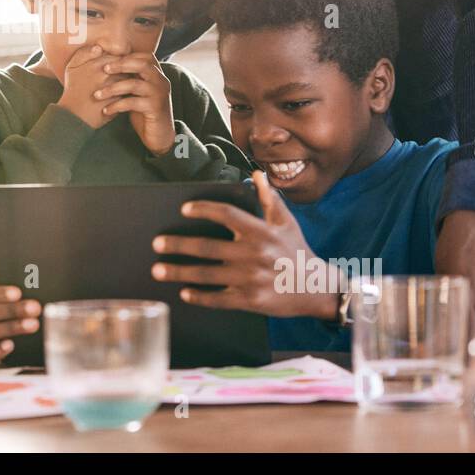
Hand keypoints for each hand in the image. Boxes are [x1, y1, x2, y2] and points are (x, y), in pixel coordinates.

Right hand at [0, 284, 40, 365]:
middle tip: (35, 308)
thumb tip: (49, 265)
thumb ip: (37, 284)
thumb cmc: (36, 306)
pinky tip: (10, 346)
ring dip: (8, 328)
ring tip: (33, 325)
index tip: (18, 293)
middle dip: (10, 310)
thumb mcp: (36, 294)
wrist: (45, 337)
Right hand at [55, 44, 124, 129]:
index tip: (118, 67)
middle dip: (126, 71)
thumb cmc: (73, 89)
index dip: (119, 61)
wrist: (73, 114)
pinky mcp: (116, 101)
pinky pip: (128, 93)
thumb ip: (84, 54)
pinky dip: (128, 93)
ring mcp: (111, 88)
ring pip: (128, 80)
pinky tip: (125, 95)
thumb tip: (99, 47)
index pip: (117, 56)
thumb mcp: (72, 67)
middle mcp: (104, 74)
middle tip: (126, 75)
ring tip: (126, 85)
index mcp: (95, 64)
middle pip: (125, 67)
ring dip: (128, 81)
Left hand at [99, 53, 175, 155]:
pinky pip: (132, 103)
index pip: (145, 56)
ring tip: (97, 94)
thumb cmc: (144, 111)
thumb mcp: (137, 92)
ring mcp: (159, 94)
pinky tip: (106, 110)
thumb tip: (106, 65)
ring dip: (112, 88)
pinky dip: (116, 105)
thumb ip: (129, 78)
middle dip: (121, 64)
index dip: (126, 56)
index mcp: (157, 74)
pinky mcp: (155, 109)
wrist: (159, 135)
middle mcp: (161, 81)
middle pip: (143, 64)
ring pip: (134, 84)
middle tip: (104, 69)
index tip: (108, 59)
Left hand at [150, 170, 338, 318]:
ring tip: (158, 269)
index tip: (184, 209)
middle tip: (157, 243)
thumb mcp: (286, 222)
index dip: (204, 209)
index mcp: (260, 231)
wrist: (317, 289)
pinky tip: (184, 293)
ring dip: (179, 272)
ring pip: (206, 274)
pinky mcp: (250, 300)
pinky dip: (199, 296)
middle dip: (178, 245)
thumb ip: (269, 198)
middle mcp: (253, 254)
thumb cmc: (297, 251)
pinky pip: (218, 299)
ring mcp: (250, 279)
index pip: (226, 214)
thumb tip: (256, 174)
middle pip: (206, 247)